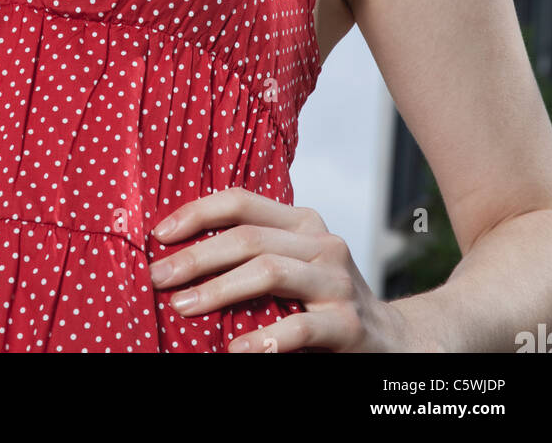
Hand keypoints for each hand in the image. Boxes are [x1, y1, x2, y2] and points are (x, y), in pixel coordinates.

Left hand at [148, 188, 407, 352]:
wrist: (393, 341)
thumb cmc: (323, 300)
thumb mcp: (295, 263)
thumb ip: (256, 250)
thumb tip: (181, 251)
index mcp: (304, 222)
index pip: (242, 201)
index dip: (198, 212)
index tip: (159, 234)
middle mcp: (322, 244)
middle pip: (248, 238)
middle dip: (197, 257)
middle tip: (159, 277)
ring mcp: (337, 283)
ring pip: (269, 273)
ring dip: (218, 290)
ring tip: (182, 307)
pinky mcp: (348, 325)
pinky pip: (298, 329)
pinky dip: (263, 339)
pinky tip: (235, 351)